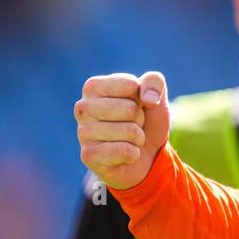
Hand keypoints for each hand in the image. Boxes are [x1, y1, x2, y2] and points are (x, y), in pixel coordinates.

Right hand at [75, 71, 169, 190]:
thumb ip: (155, 82)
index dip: (143, 98)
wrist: (146, 155)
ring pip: (129, 131)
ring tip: (128, 139)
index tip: (136, 105)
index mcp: (93, 86)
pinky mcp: (88, 155)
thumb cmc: (146, 120)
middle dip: (140, 119)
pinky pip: (125, 151)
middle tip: (132, 125)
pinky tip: (123, 155)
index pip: (130, 85)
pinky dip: (133, 154)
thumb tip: (149, 99)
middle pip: (130, 109)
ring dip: (138, 138)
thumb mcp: (155, 96)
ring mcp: (83, 132)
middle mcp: (82, 107)